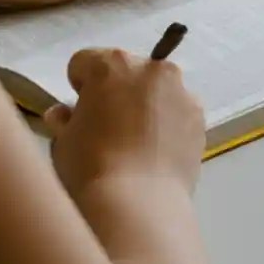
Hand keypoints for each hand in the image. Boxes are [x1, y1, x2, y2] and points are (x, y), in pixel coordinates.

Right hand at [43, 48, 204, 196]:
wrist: (137, 201)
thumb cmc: (89, 165)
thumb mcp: (63, 139)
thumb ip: (65, 119)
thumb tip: (65, 115)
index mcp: (111, 64)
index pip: (85, 61)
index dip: (78, 86)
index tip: (79, 110)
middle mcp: (151, 69)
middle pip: (127, 71)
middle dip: (116, 91)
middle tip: (108, 126)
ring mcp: (181, 92)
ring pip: (157, 90)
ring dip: (146, 104)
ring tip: (136, 142)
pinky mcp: (200, 118)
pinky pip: (178, 112)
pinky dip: (168, 124)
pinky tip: (157, 151)